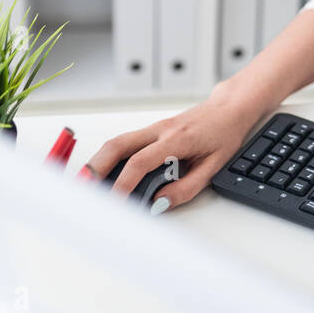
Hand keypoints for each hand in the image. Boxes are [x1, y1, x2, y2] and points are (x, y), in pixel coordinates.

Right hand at [84, 92, 263, 210]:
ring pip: (117, 142)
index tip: (114, 203)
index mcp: (176, 139)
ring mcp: (153, 128)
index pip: (140, 162)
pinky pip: (125, 143)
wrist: (229, 109)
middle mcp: (159, 130)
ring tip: (86, 186)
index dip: (123, 184)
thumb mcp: (214, 166)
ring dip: (98, 163)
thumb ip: (186, 188)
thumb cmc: (224, 134)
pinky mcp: (151, 130)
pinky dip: (109, 158)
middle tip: (84, 192)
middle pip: (117, 145)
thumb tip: (159, 203)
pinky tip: (103, 174)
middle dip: (96, 168)